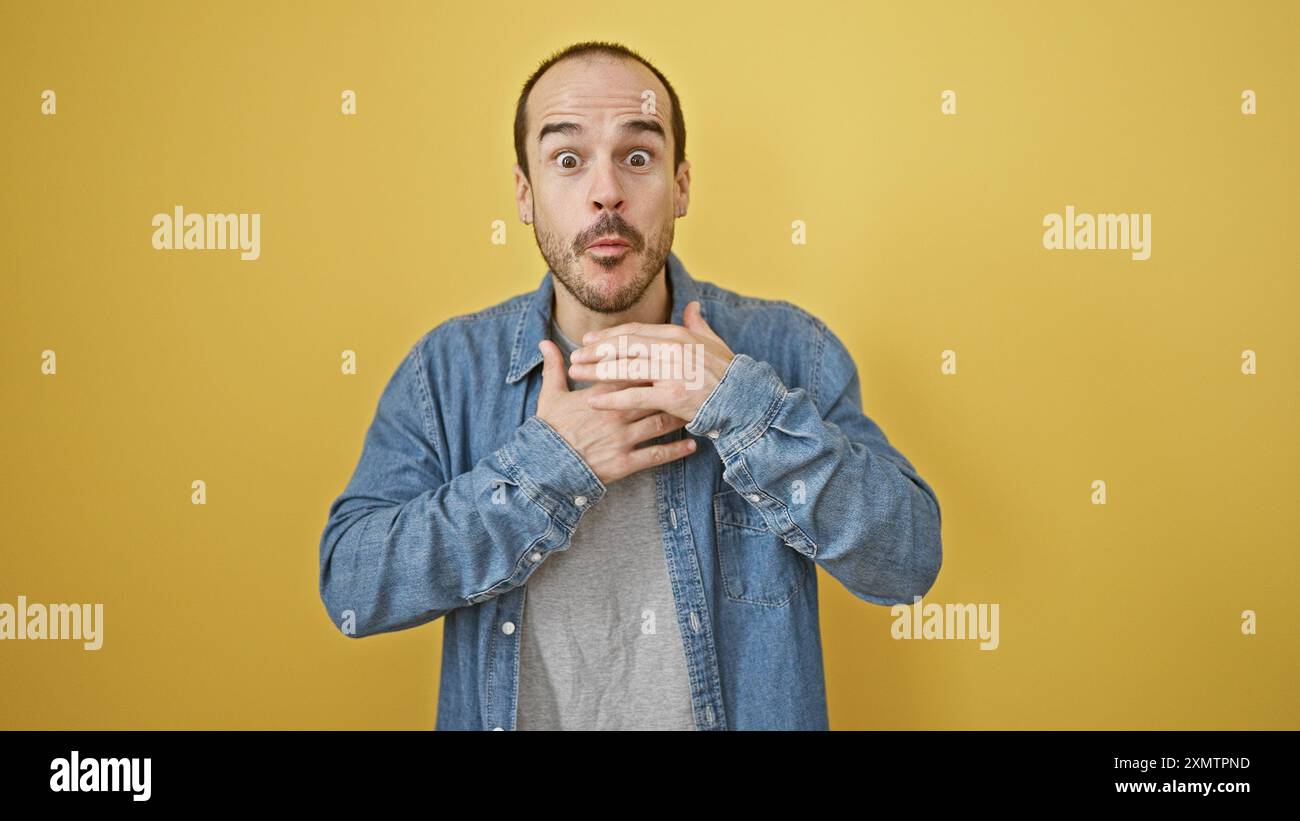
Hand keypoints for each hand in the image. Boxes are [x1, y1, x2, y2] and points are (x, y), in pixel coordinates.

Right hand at [534, 339, 696, 484]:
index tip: (670, 356)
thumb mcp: (549, 395)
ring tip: (695, 410)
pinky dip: (676, 450)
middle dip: (674, 386)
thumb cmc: (548, 430)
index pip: (632, 372)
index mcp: (600, 395)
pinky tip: (692, 446)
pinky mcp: (625, 462)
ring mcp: (622, 439)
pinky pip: (656, 455)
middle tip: (693, 379)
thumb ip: (552, 367)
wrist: (544, 467)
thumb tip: (544, 342)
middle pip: (653, 394)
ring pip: (660, 423)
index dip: (652, 364)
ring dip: (679, 416)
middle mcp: (615, 414)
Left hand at [565, 300, 735, 422]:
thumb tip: (693, 307)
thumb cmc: (729, 374)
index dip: (609, 336)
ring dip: (596, 371)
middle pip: (624, 346)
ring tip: (576, 374)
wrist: (745, 400)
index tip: (589, 341)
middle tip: (575, 357)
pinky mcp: (672, 396)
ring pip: (625, 368)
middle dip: (596, 351)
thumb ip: (698, 324)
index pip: (634, 332)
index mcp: (678, 335)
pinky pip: (634, 396)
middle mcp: (672, 349)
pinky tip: (593, 401)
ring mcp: (672, 372)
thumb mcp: (714, 343)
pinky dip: (611, 399)